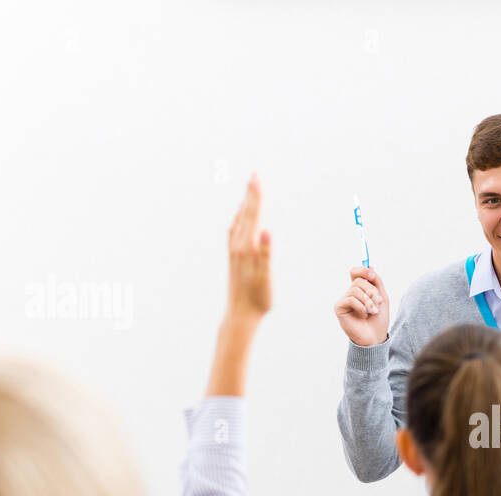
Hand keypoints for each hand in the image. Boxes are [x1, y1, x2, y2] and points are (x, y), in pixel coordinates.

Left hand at [226, 173, 271, 322]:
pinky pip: (235, 232)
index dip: (256, 196)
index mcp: (247, 247)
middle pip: (244, 214)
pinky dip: (239, 220)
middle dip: (250, 195)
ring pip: (238, 221)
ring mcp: (233, 252)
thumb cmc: (257, 298)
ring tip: (248, 191)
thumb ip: (266, 253)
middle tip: (254, 176)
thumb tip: (267, 231)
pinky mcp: (233, 258)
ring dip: (244, 205)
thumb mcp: (265, 277)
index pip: (252, 215)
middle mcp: (237, 246)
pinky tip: (241, 220)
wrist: (240, 315)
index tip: (257, 178)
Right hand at [334, 267, 390, 346]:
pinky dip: (361, 307)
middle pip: (358, 281)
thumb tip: (369, 266)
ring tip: (373, 312)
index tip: (372, 276)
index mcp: (360, 289)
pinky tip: (363, 315)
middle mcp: (350, 293)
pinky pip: (350, 299)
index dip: (363, 271)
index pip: (356, 272)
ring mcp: (344, 300)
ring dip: (368, 301)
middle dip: (371, 291)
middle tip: (378, 302)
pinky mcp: (339, 308)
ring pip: (355, 289)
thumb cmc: (379, 320)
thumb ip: (376, 282)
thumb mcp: (382, 297)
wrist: (375, 337)